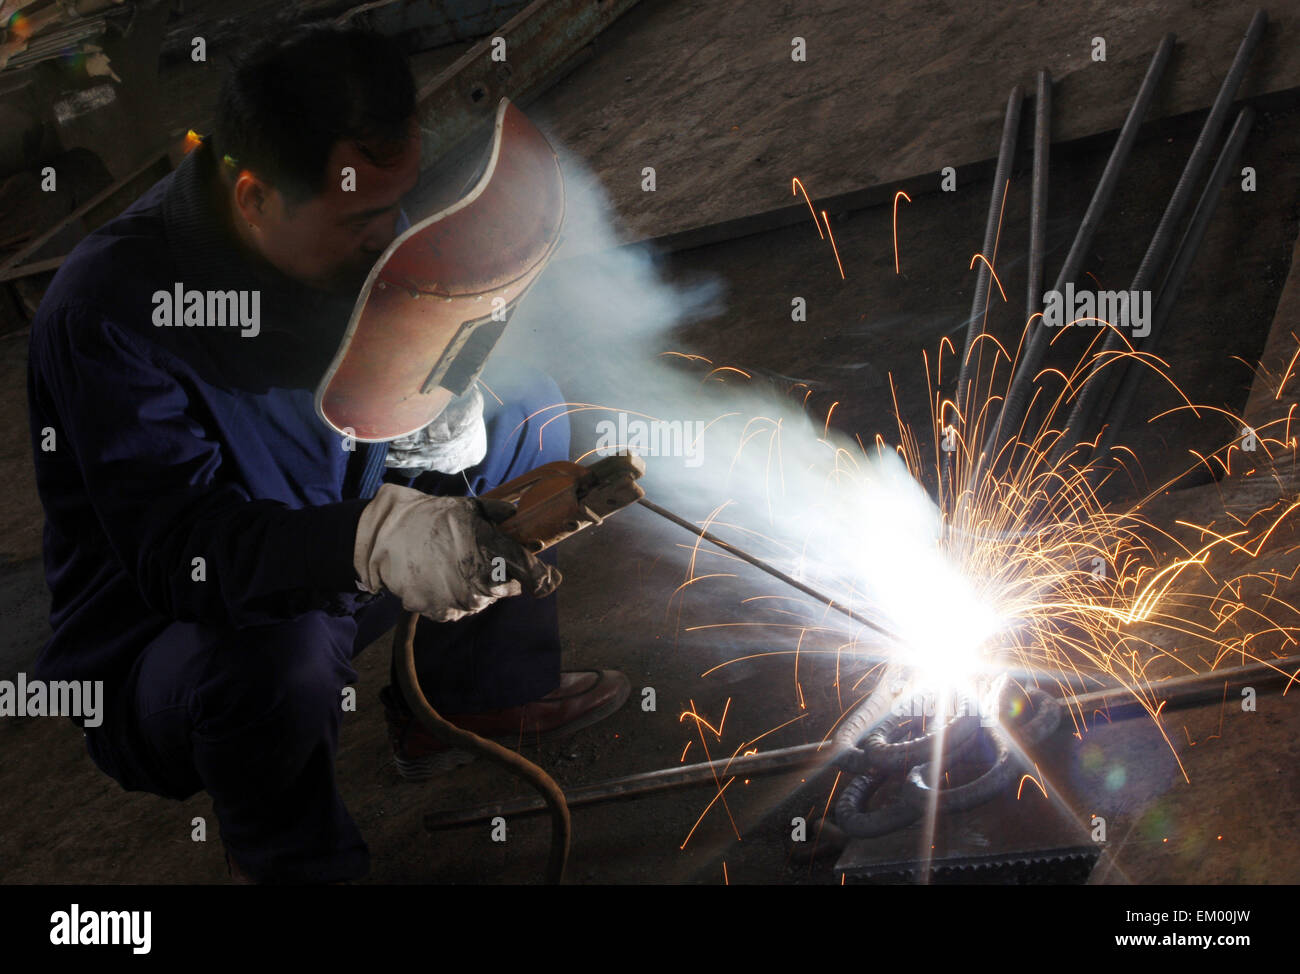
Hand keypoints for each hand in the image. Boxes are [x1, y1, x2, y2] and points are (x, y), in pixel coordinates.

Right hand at [354, 484, 560, 621]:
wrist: (387, 536)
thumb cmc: (431, 518)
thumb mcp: (469, 507)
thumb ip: (499, 514)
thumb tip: (518, 515)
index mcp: (494, 554)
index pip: (532, 574)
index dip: (544, 578)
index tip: (550, 579)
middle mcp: (483, 583)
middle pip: (508, 589)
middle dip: (503, 577)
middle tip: (483, 560)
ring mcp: (462, 601)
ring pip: (484, 600)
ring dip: (478, 587)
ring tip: (455, 566)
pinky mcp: (443, 612)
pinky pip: (460, 608)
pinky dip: (456, 596)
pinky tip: (441, 578)